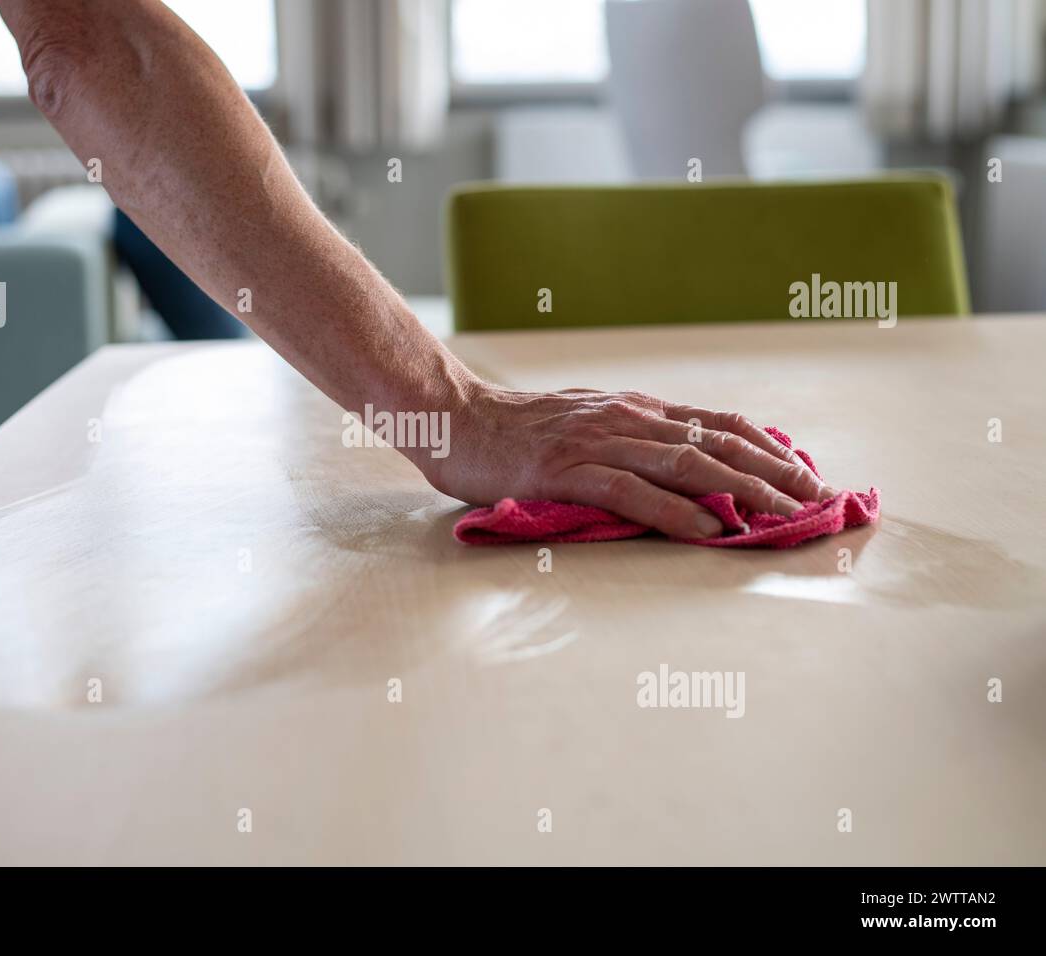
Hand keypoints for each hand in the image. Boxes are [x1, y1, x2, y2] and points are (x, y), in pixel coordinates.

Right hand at [428, 384, 834, 538]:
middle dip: (777, 472)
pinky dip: (678, 512)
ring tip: (785, 515)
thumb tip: (678, 461)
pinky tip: (712, 531)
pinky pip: (634, 491)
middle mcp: (628, 418)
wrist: (453, 418)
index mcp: (636, 409)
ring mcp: (598, 441)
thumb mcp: (585, 422)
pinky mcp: (567, 470)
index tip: (811, 475)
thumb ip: (630, 438)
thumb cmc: (514, 430)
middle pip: (719, 442)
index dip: (772, 449)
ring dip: (744, 490)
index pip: (720, 424)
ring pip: (688, 463)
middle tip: (822, 499)